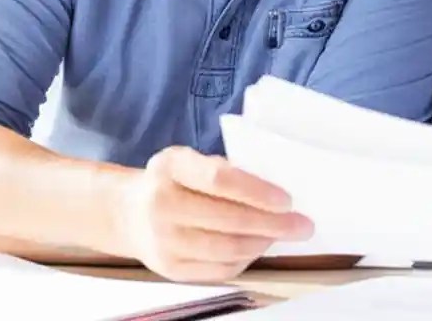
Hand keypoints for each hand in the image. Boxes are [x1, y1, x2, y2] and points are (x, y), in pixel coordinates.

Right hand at [118, 146, 313, 281]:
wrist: (128, 213)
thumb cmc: (176, 181)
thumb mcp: (192, 160)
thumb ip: (226, 171)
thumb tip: (277, 195)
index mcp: (171, 167)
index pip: (219, 180)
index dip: (257, 192)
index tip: (287, 200)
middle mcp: (162, 204)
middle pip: (228, 220)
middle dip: (273, 224)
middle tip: (303, 225)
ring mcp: (163, 240)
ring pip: (226, 249)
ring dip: (263, 243)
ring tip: (284, 235)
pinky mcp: (169, 268)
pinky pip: (218, 270)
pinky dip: (246, 259)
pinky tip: (259, 247)